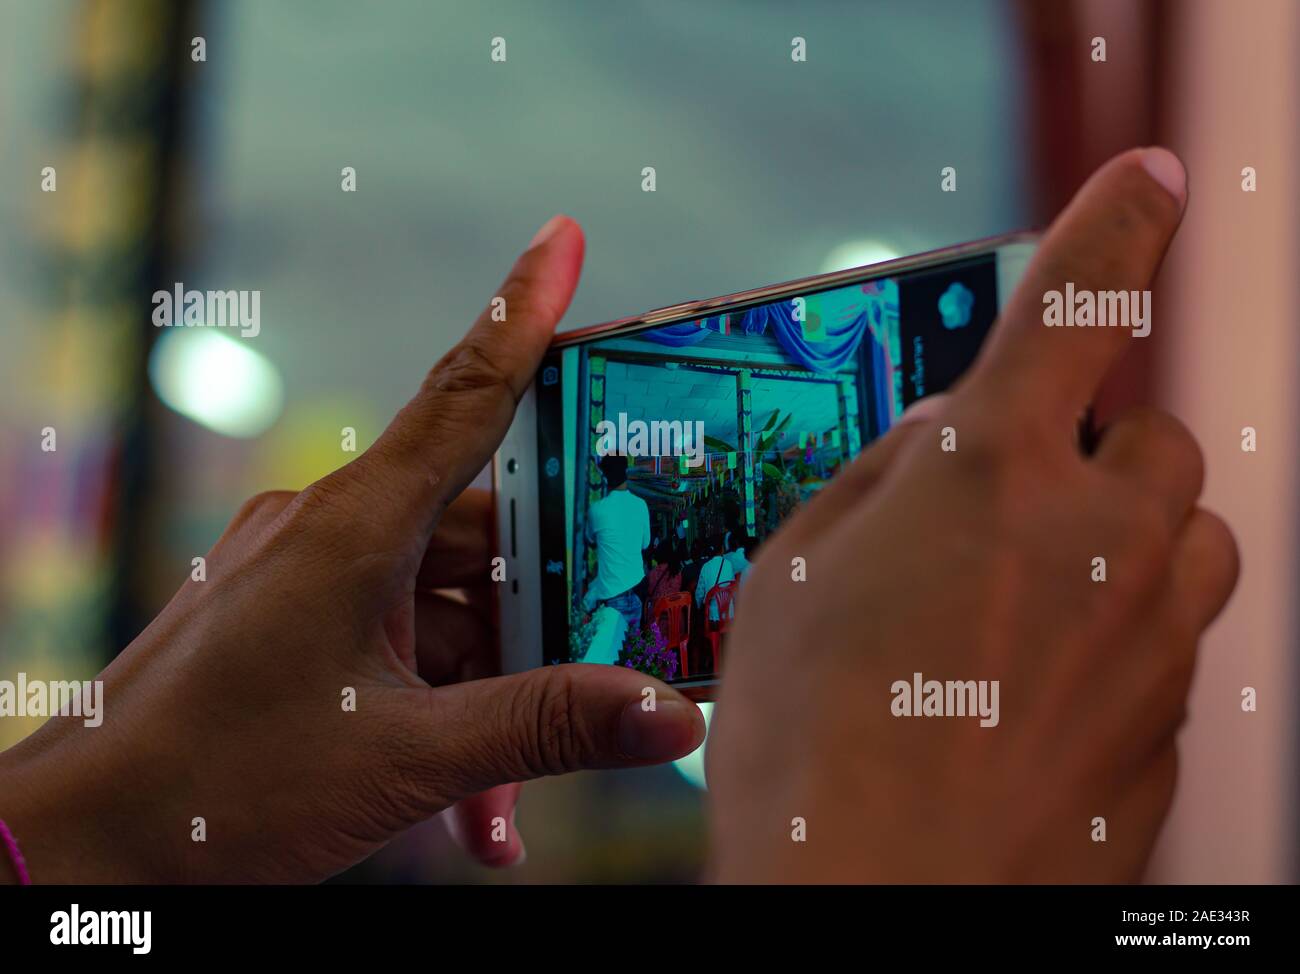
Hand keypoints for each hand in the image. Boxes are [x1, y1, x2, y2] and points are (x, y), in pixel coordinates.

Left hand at [0, 215, 704, 882]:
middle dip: (550, 622)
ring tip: (513, 796)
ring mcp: (311, 585)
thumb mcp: (405, 758)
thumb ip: (547, 728)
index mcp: (352, 529)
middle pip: (486, 539)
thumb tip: (669, 715)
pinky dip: (446, 718)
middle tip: (617, 665)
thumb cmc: (215, 790)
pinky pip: (404, 652)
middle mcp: (333, 536)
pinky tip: (476, 813)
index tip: (560, 236)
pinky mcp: (299, 632)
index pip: (464, 395)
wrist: (81, 850)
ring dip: (496, 699)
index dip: (522, 312)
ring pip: (452, 614)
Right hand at [706, 149, 1237, 882]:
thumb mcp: (794, 573)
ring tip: (1036, 593)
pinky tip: (1032, 686)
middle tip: (1006, 504)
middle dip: (1089, 448)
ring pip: (1188, 533)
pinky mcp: (1168, 719)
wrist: (878, 902)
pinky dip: (1119, 629)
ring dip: (1127, 532)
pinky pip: (1170, 635)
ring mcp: (1151, 634)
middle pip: (1149, 435)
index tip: (1144, 184)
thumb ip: (881, 478)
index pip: (1076, 303)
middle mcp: (1099, 537)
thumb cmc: (811, 747)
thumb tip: (938, 437)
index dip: (1113, 226)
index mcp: (991, 473)